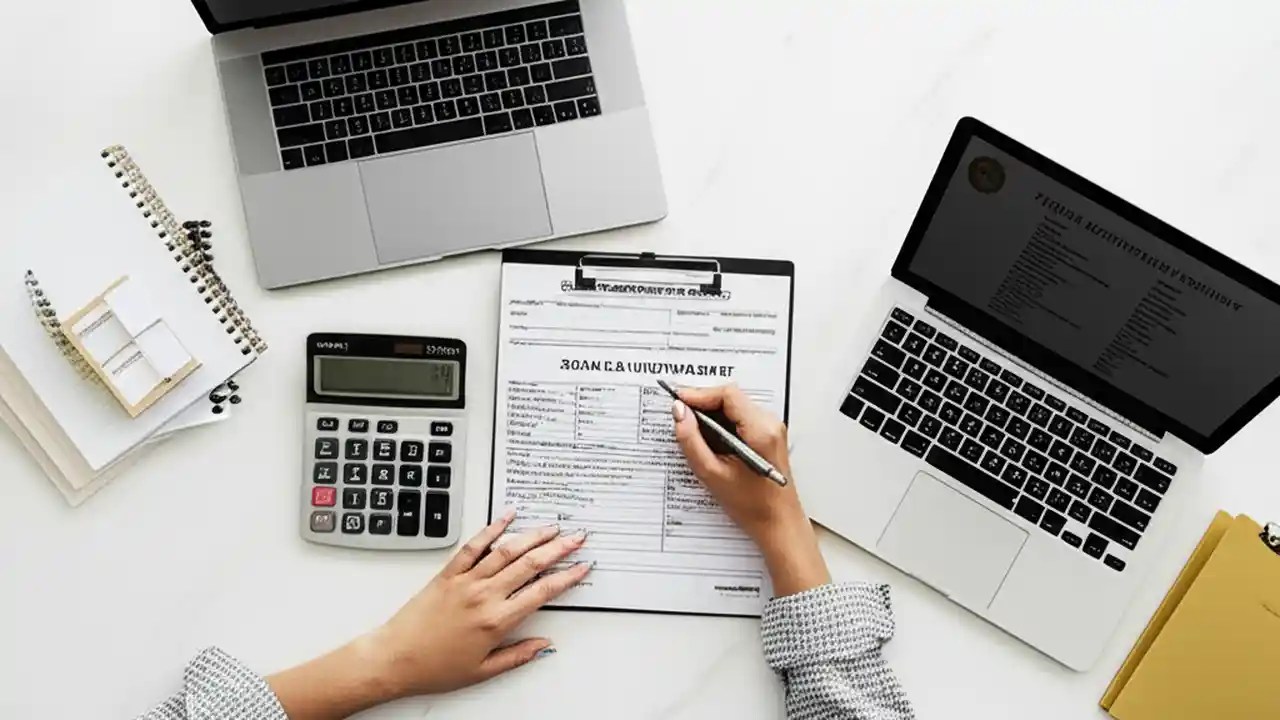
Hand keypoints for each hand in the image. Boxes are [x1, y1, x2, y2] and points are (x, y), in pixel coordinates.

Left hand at [372, 514, 588, 695]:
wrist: (394, 658)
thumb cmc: (434, 668)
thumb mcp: (483, 670)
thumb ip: (518, 655)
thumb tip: (544, 645)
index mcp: (496, 621)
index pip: (542, 592)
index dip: (567, 576)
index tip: (581, 566)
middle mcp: (484, 596)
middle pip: (530, 564)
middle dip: (558, 548)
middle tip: (577, 537)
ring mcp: (466, 581)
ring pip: (507, 550)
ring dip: (533, 536)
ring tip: (551, 527)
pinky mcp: (448, 573)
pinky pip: (474, 546)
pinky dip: (492, 529)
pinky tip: (506, 517)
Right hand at [671, 384, 829, 596]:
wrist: (778, 523)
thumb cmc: (753, 506)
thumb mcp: (712, 474)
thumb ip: (691, 440)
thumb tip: (679, 413)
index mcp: (760, 431)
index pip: (727, 395)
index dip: (699, 393)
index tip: (678, 401)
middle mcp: (770, 424)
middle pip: (731, 397)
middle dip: (702, 402)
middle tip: (679, 413)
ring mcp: (771, 428)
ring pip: (734, 405)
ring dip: (711, 412)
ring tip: (690, 427)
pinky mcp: (767, 434)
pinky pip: (740, 417)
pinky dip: (721, 421)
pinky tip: (708, 436)